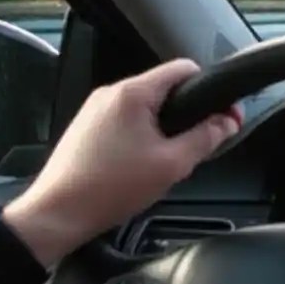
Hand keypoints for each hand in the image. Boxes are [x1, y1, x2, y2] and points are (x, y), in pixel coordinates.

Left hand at [2, 59, 241, 266]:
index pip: (184, 69)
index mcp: (133, 93)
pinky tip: (141, 164)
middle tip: (197, 145)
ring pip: (145, 107)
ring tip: (166, 159)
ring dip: (163, 127)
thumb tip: (228, 121)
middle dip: (187, 114)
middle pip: (165, 89)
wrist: (56, 215)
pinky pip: (125, 121)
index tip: (223, 116)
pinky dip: (141, 136)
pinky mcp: (86, 128)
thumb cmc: (110, 188)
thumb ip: (206, 138)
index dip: (211, 90)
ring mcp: (95, 110)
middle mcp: (111, 94)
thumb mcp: (172, 164)